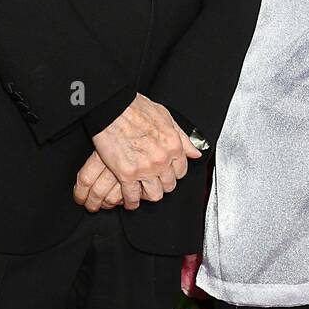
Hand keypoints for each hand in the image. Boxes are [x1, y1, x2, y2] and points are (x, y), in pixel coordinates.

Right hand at [73, 93, 201, 210]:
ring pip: (154, 194)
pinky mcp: (126, 173)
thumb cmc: (136, 108)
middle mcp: (162, 159)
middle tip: (153, 182)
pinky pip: (132, 196)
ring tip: (143, 192)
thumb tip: (195, 152)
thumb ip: (182, 137)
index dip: (173, 173)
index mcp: (173, 145)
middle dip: (162, 184)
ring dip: (148, 194)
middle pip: (169, 185)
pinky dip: (131, 201)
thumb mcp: (166, 117)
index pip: (181, 171)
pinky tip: (129, 200)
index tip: (166, 173)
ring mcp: (145, 168)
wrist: (113, 108)